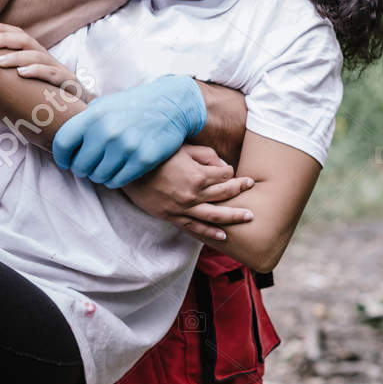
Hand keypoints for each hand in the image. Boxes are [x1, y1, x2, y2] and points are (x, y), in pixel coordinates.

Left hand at [0, 22, 87, 98]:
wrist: (81, 113)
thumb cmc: (51, 98)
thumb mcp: (31, 84)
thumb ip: (15, 75)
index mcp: (38, 58)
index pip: (22, 36)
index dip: (5, 29)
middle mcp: (48, 60)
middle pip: (27, 41)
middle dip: (5, 39)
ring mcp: (58, 71)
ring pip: (37, 57)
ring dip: (16, 57)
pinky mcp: (67, 84)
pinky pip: (52, 75)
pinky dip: (37, 72)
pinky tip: (21, 74)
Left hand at [52, 74, 207, 187]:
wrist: (172, 105)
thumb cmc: (133, 106)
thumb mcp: (105, 105)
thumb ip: (84, 122)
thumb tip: (62, 144)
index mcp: (94, 115)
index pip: (62, 144)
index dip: (62, 157)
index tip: (67, 162)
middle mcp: (108, 131)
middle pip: (80, 166)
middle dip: (83, 169)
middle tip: (91, 165)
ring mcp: (126, 146)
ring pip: (99, 177)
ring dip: (100, 175)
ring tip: (107, 166)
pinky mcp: (143, 159)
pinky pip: (118, 181)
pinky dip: (116, 179)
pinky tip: (120, 169)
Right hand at [123, 145, 255, 243]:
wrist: (131, 172)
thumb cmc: (157, 156)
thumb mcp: (183, 148)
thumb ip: (206, 155)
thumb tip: (223, 165)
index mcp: (198, 175)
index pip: (224, 175)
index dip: (230, 171)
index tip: (230, 170)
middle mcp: (194, 194)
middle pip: (224, 194)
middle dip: (240, 189)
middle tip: (251, 187)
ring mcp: (184, 208)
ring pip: (215, 215)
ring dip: (233, 216)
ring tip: (248, 216)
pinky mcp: (173, 216)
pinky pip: (195, 227)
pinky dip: (210, 232)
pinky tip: (223, 235)